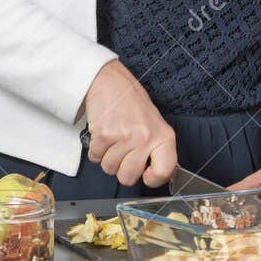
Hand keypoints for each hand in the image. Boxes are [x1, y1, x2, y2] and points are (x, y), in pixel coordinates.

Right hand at [81, 60, 176, 186]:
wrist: (109, 81)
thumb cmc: (131, 102)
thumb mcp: (154, 124)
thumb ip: (157, 149)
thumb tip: (157, 174)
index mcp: (164, 136)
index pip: (164, 172)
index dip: (153, 179)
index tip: (146, 174)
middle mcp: (146, 137)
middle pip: (128, 177)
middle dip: (121, 169)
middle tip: (123, 152)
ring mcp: (124, 136)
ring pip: (109, 168)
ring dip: (107, 157)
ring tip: (113, 138)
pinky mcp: (104, 134)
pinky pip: (95, 157)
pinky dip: (96, 149)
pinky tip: (103, 133)